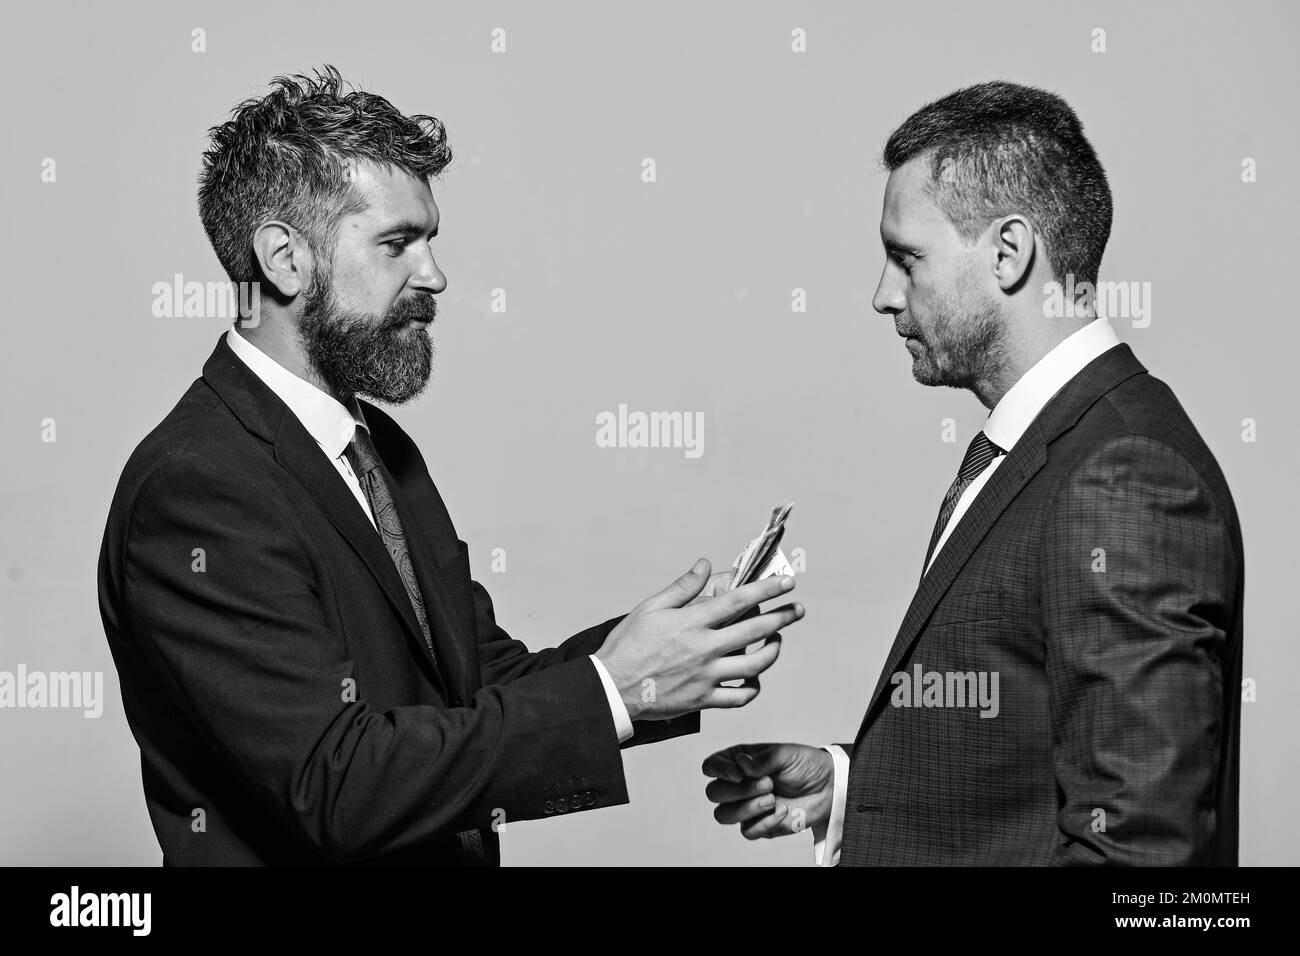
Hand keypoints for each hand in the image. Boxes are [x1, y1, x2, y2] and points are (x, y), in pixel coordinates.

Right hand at [594, 559, 802, 720]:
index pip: (738, 600)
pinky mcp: (703, 699)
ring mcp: (707, 676)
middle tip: (797, 609)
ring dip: (773, 650)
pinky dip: (753, 687)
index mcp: (692, 623)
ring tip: (777, 640)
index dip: (766, 589)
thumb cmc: (627, 646)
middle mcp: (705, 649)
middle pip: (756, 630)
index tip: (785, 582)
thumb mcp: (649, 608)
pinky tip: (755, 678)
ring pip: (755, 665)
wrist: (612, 688)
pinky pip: (740, 697)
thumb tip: (705, 565)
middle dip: (783, 617)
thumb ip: (682, 587)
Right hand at [702, 743, 834, 838]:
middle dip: (740, 790)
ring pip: (724, 815)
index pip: (711, 766)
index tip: (738, 774)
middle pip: (714, 793)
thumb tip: (740, 764)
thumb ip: (760, 759)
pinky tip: (782, 811)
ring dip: (748, 808)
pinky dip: (765, 822)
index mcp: (739, 761)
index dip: (718, 771)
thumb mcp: (784, 753)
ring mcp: (747, 807)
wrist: (829, 788)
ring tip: (772, 799)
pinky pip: (747, 831)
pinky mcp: (759, 825)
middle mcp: (739, 784)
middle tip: (768, 784)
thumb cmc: (806, 765)